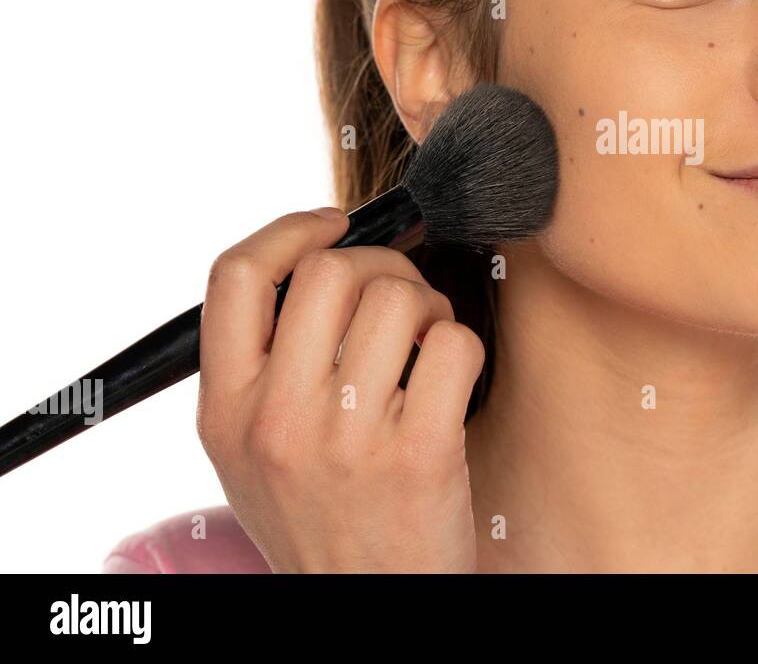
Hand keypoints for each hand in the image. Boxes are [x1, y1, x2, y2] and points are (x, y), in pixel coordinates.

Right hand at [195, 207, 482, 571]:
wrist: (365, 606)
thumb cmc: (320, 518)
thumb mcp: (251, 452)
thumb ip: (262, 366)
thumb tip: (316, 260)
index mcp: (224, 411)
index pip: (236, 275)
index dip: (290, 229)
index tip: (331, 224)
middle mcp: (276, 421)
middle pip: (332, 271)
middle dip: (382, 268)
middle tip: (398, 302)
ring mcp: (347, 439)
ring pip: (398, 298)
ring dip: (427, 306)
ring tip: (426, 344)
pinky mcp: (419, 456)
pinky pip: (451, 345)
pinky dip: (461, 345)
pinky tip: (449, 377)